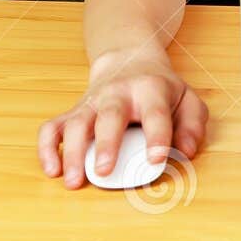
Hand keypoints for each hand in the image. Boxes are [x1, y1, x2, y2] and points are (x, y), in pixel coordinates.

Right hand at [37, 48, 209, 188]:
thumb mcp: (186, 98)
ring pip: (75, 123)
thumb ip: (193, 124)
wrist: (128, 58)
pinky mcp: (72, 111)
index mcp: (151, 90)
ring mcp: (92, 102)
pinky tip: (52, 170)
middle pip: (109, 116)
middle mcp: (118, 94)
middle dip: (105, 144)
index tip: (156, 160)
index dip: (157, 137)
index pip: (155, 114)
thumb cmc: (160, 88)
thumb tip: (188, 150)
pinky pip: (52, 128)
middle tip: (102, 171)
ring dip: (70, 152)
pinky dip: (47, 148)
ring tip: (73, 181)